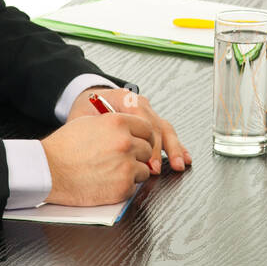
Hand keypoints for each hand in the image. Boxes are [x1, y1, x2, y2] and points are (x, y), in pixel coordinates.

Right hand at [40, 112, 156, 206]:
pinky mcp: (123, 187)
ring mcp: (126, 165)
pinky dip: (124, 186)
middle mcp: (125, 142)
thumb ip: (115, 124)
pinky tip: (108, 181)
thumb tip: (131, 130)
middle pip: (147, 149)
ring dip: (133, 171)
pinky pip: (135, 186)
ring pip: (144, 169)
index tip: (140, 142)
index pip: (147, 128)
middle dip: (137, 154)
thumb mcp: (89, 123)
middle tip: (121, 159)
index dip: (143, 136)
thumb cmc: (63, 148)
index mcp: (118, 123)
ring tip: (111, 171)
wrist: (48, 171)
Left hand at [68, 86, 191, 173]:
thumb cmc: (85, 110)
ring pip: (165, 128)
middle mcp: (139, 103)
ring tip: (178, 165)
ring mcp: (148, 112)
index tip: (143, 159)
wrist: (89, 100)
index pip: (140, 117)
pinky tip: (184, 158)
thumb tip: (100, 151)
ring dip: (173, 148)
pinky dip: (176, 146)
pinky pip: (166, 133)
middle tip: (155, 168)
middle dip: (158, 148)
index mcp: (123, 97)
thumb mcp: (82, 117)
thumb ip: (93, 130)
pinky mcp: (151, 122)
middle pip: (156, 124)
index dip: (145, 140)